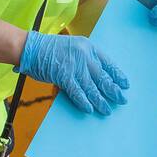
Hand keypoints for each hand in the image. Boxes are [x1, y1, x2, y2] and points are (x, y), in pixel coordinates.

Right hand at [14, 31, 128, 114]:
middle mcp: (84, 55)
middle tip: (122, 100)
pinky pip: (77, 92)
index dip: (117, 74)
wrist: (31, 47)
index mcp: (88, 47)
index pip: (108, 62)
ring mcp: (75, 66)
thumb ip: (84, 60)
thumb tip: (95, 78)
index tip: (125, 84)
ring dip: (100, 101)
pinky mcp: (64, 76)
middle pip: (103, 76)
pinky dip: (84, 102)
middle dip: (113, 90)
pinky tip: (90, 109)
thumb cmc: (49, 49)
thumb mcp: (72, 48)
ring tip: (107, 110)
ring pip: (92, 87)